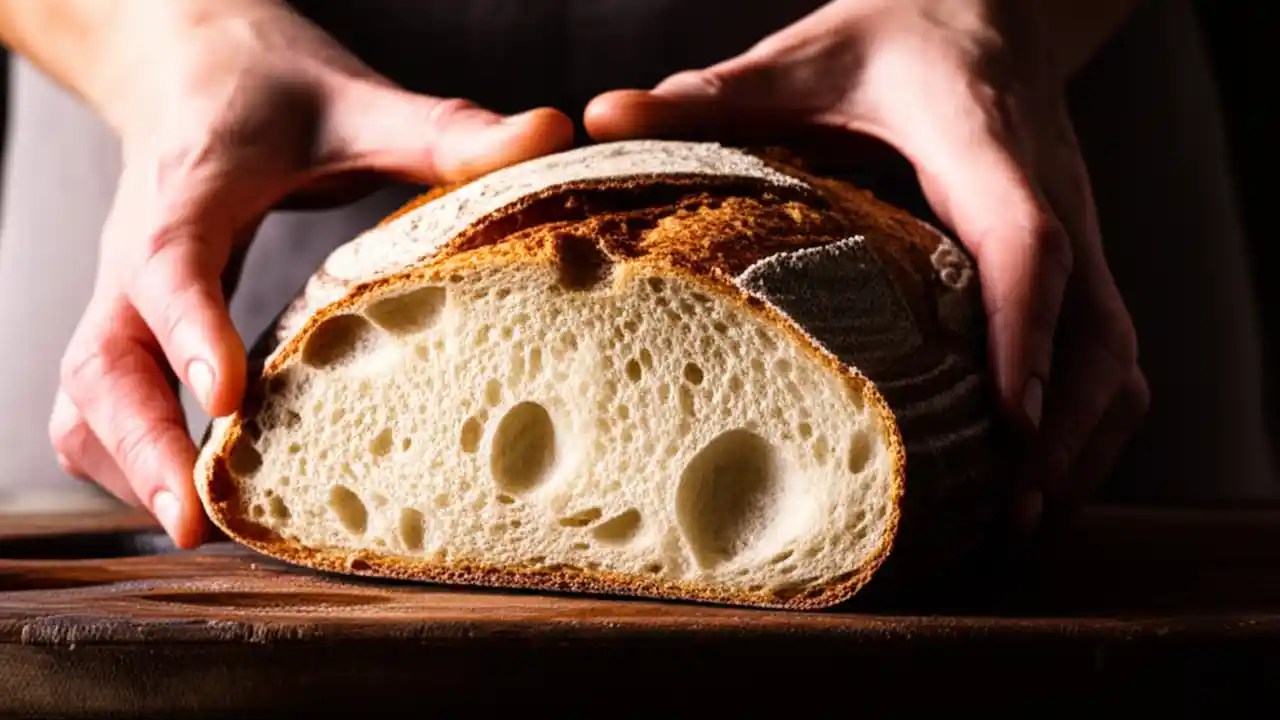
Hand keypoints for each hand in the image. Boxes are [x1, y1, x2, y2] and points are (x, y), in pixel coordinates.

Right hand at [47, 0, 573, 546]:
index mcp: (196, 188)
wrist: (189, 73)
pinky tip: (194, 494)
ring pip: (85, 393)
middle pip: (102, 357)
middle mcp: (139, 250)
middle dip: (141, 442)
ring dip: (129, 464)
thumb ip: (444, 130)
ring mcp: (123, 294)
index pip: (172, 259)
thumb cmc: (272, 95)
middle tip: (196, 522)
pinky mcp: (127, 323)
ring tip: (198, 530)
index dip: (189, 326)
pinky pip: (98, 402)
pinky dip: (129, 457)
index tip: (225, 398)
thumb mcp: (359, 104)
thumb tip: (551, 133)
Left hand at [585, 0, 1148, 531]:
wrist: (991, 9)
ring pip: (1118, 356)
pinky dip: (1086, 425)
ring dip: (1084, 446)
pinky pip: (1110, 354)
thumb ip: (719, 92)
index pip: (1029, 244)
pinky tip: (1032, 475)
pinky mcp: (1078, 261)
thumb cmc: (899, 34)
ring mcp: (1077, 234)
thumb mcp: (809, 55)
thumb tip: (604, 118)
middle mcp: (1050, 196)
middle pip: (1098, 331)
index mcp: (984, 144)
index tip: (1007, 422)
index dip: (1026, 334)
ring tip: (1017, 526)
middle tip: (1002, 520)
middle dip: (1062, 433)